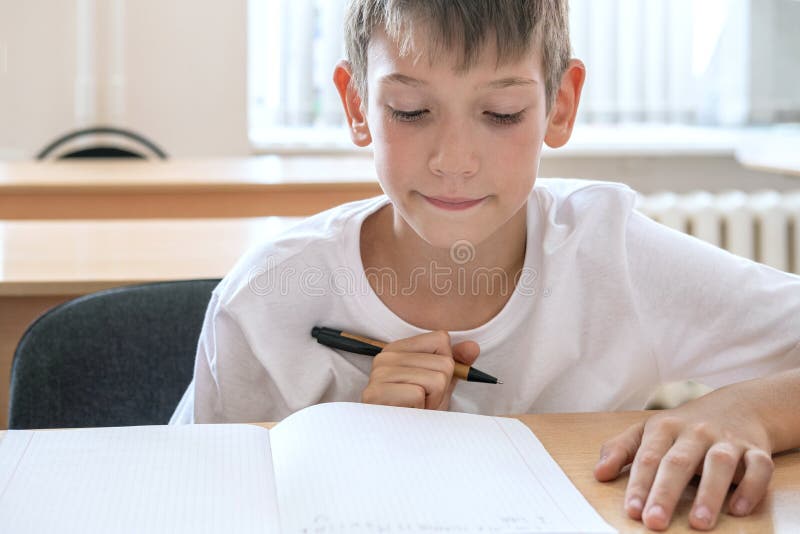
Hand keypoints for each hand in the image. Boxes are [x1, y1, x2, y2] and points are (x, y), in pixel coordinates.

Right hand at [360, 330, 479, 409]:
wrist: (398, 444)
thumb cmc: (416, 411)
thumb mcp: (440, 385)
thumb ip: (456, 363)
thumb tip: (473, 347)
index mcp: (399, 348)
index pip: (441, 339)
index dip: (446, 366)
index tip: (430, 385)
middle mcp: (385, 356)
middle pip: (444, 363)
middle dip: (441, 389)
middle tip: (423, 402)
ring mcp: (378, 374)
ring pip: (436, 379)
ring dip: (432, 401)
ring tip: (416, 409)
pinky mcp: (375, 393)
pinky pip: (417, 393)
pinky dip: (420, 409)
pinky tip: (407, 415)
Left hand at [594, 386, 773, 530]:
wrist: (738, 405)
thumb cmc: (684, 427)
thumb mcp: (649, 431)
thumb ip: (622, 450)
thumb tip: (599, 473)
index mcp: (664, 427)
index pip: (648, 457)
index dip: (639, 485)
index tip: (632, 510)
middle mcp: (695, 432)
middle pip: (678, 462)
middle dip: (665, 493)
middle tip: (655, 522)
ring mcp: (726, 440)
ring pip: (719, 464)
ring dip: (709, 494)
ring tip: (698, 523)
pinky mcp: (756, 450)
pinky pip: (758, 467)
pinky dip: (750, 487)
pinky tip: (737, 509)